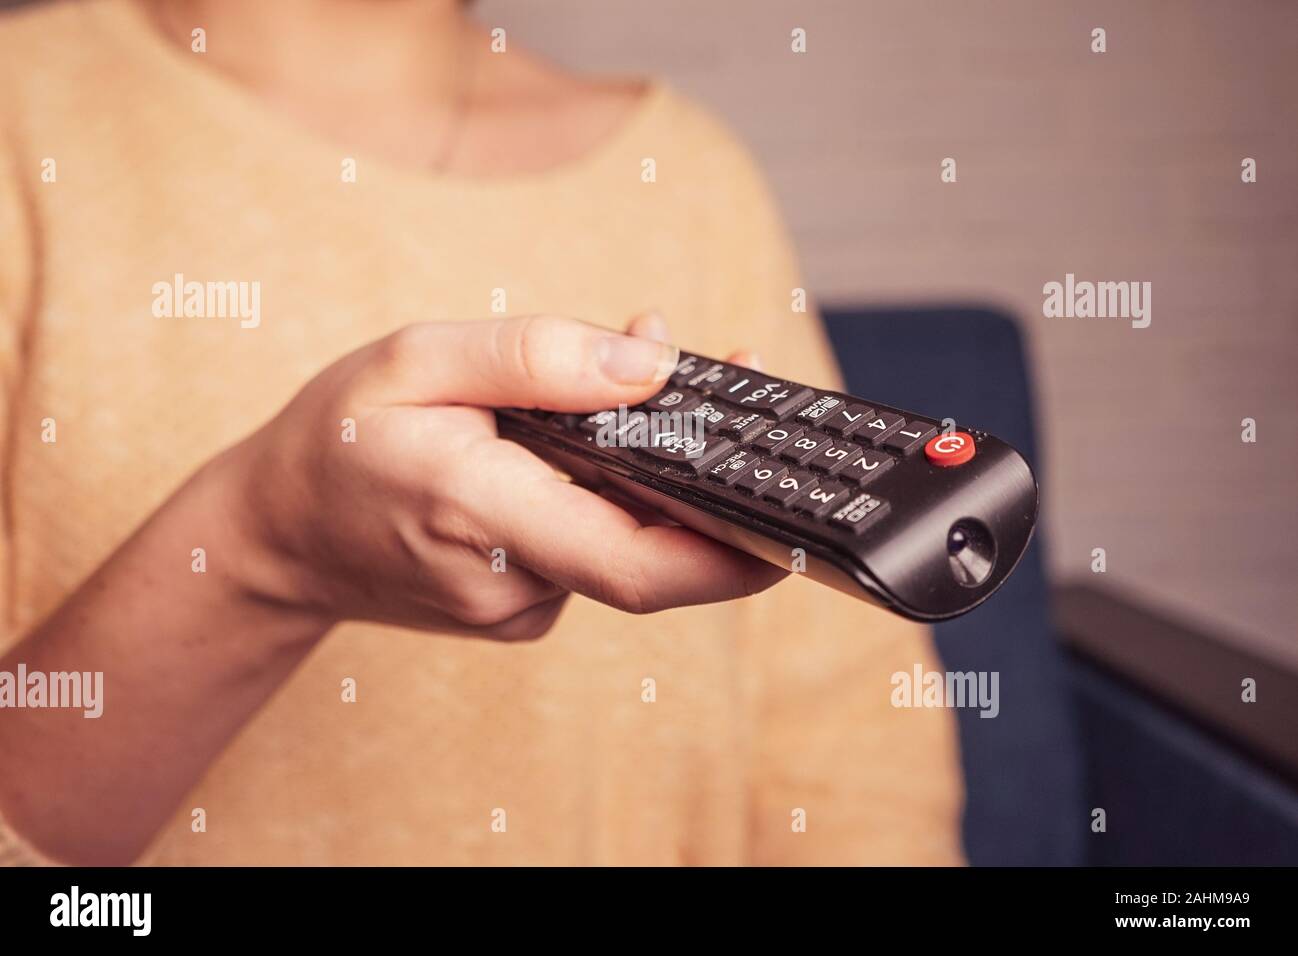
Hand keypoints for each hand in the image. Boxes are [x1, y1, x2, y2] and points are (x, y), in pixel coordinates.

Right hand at [220, 314, 785, 640]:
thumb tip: (649, 363)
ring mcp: (518, 610)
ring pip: (624, 544)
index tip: (797, 521)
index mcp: (478, 515)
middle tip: (734, 386)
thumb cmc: (338, 438)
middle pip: (652, 554)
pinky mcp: (523, 610)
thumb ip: (536, 357)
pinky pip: (595, 549)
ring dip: (653, 473)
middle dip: (712, 483)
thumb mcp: (416, 358)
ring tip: (642, 376)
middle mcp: (508, 584)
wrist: (277, 536)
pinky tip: (589, 436)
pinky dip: (614, 494)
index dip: (731, 553)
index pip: (635, 564)